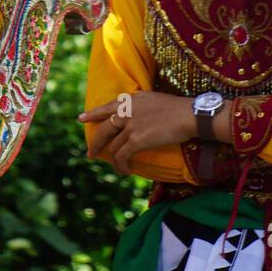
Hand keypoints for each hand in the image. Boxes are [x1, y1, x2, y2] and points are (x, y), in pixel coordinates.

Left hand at [79, 91, 197, 175]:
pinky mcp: (136, 140)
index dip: (93, 114)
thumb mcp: (155, 101)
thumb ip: (141, 108)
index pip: (108, 107)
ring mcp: (130, 125)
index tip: (81, 119)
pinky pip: (122, 156)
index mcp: (132, 99)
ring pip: (113, 146)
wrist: (190, 115)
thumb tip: (135, 120)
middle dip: (96, 143)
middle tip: (90, 153)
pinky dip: (122, 166)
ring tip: (118, 167)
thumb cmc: (180, 109)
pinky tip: (126, 170)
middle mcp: (127, 110)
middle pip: (104, 129)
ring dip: (114, 160)